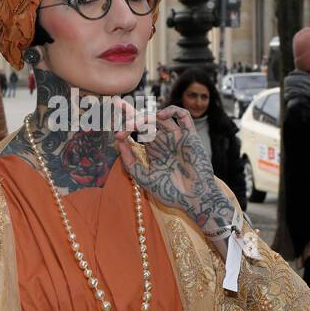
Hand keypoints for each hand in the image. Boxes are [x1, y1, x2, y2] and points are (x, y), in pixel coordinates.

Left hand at [112, 101, 235, 245]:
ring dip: (145, 117)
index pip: (138, 130)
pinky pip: (183, 115)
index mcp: (153, 150)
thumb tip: (118, 141)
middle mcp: (164, 141)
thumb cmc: (170, 192)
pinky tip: (159, 116)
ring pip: (160, 118)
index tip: (116, 127)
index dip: (127, 121)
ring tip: (134, 124)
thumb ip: (130, 160)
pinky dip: (172, 111)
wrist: (193, 199)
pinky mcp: (190, 136)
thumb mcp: (143, 177)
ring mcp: (177, 137)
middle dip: (131, 116)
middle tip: (121, 117)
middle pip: (146, 121)